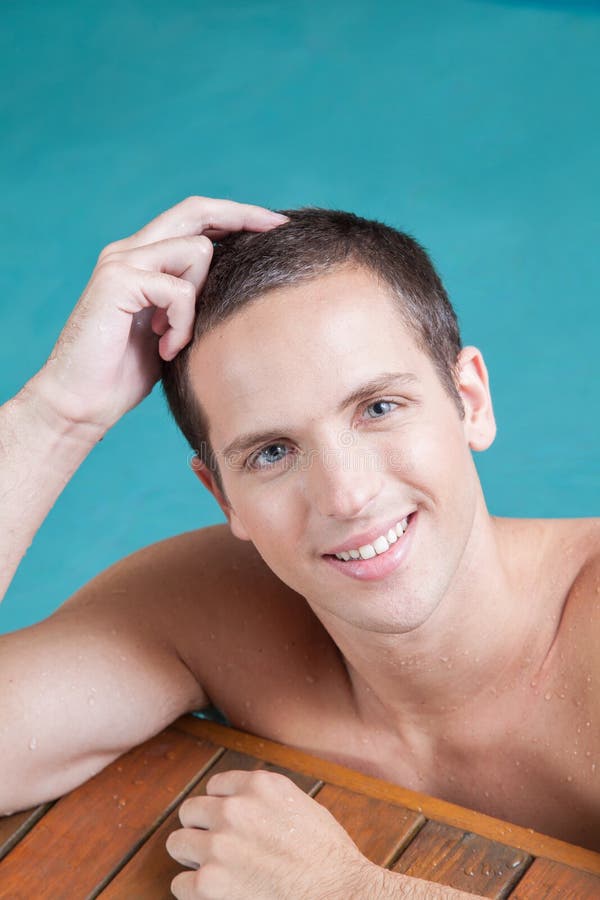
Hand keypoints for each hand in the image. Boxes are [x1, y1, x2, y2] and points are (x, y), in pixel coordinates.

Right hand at [30, 196, 286, 436]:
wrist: (80, 402)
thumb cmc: (122, 374)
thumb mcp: (170, 330)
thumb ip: (191, 302)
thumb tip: (237, 284)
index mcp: (142, 258)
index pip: (193, 218)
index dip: (235, 216)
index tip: (274, 226)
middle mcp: (129, 250)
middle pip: (195, 210)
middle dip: (242, 216)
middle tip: (278, 228)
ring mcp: (121, 262)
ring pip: (197, 251)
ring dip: (200, 302)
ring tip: (176, 340)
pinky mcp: (118, 281)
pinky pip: (180, 290)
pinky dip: (182, 324)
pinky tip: (165, 348)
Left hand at [166, 769, 380, 899]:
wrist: (340, 896)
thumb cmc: (328, 858)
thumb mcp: (301, 807)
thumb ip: (267, 800)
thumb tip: (245, 804)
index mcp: (259, 786)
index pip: (214, 787)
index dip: (221, 808)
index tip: (230, 827)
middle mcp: (234, 810)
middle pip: (190, 811)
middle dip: (201, 830)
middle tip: (218, 850)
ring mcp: (219, 846)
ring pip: (178, 843)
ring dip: (193, 858)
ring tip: (214, 872)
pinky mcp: (208, 885)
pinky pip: (179, 884)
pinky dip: (193, 892)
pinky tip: (216, 895)